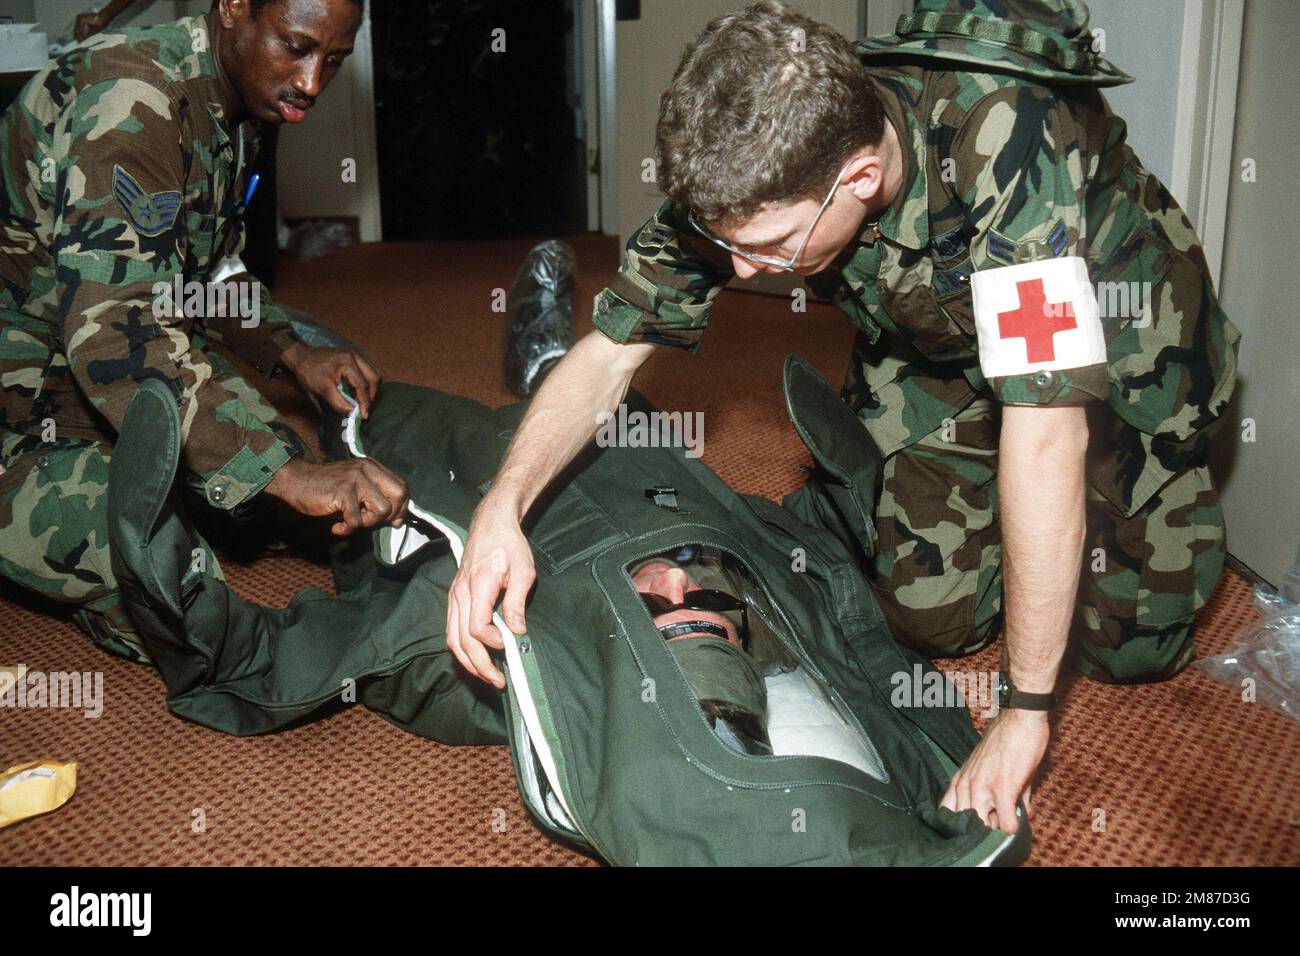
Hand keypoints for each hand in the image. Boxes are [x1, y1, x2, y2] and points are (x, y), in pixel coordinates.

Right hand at [264, 457, 408, 535]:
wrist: (295, 481)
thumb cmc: (325, 489)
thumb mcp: (355, 488)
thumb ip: (374, 497)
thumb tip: (397, 519)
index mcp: (372, 467)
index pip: (402, 486)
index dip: (401, 507)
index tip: (392, 521)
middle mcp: (367, 469)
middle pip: (399, 494)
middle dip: (390, 515)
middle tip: (371, 522)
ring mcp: (356, 479)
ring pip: (382, 510)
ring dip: (368, 523)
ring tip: (350, 522)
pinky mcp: (343, 491)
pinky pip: (357, 521)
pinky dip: (347, 530)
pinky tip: (337, 528)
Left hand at [280, 342, 380, 418]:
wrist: (300, 357)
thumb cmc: (309, 372)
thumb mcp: (322, 390)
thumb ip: (339, 402)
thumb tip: (352, 413)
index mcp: (348, 362)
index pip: (363, 384)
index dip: (365, 401)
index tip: (364, 415)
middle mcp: (355, 356)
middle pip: (373, 377)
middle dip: (371, 395)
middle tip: (365, 409)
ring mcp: (355, 356)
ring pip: (372, 374)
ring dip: (370, 390)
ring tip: (362, 402)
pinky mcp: (353, 359)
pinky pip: (366, 372)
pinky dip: (366, 384)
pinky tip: (358, 393)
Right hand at [445, 499, 535, 688]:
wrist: (490, 526)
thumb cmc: (510, 546)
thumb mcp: (524, 570)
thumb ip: (518, 602)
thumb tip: (518, 631)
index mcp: (478, 586)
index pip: (477, 626)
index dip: (492, 642)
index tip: (509, 645)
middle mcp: (460, 594)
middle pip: (462, 639)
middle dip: (480, 665)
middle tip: (499, 681)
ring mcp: (454, 597)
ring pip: (452, 639)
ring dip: (468, 662)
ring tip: (487, 676)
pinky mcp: (453, 599)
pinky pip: (451, 630)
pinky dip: (461, 649)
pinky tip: (475, 659)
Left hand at [941, 707, 1047, 834]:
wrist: (1019, 717)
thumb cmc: (1007, 741)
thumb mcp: (994, 770)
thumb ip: (999, 797)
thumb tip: (1012, 823)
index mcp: (960, 780)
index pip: (949, 814)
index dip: (963, 828)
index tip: (976, 832)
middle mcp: (966, 785)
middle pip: (965, 826)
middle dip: (981, 834)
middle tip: (995, 833)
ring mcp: (983, 788)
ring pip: (982, 827)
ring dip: (996, 832)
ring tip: (1006, 829)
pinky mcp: (1003, 788)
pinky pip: (1005, 821)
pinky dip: (1012, 828)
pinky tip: (1017, 826)